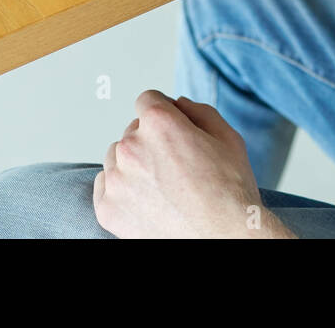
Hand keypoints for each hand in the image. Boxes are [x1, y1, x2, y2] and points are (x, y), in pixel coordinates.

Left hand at [93, 90, 293, 237]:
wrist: (223, 236)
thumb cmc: (229, 189)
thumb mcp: (227, 137)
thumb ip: (199, 111)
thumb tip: (178, 104)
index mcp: (159, 122)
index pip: (148, 99)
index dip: (165, 111)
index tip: (174, 129)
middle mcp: (131, 146)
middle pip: (133, 130)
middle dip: (152, 140)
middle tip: (176, 165)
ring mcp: (117, 179)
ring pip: (117, 158)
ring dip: (134, 164)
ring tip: (162, 185)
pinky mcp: (108, 208)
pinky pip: (105, 185)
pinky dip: (122, 189)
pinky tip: (147, 199)